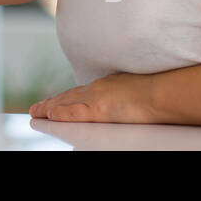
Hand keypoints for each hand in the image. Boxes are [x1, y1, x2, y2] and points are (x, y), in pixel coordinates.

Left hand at [28, 72, 159, 123]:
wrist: (164, 92)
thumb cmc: (158, 90)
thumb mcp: (136, 87)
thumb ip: (125, 93)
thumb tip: (127, 101)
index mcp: (107, 84)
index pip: (82, 92)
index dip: (66, 97)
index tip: (55, 101)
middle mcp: (98, 88)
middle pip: (70, 96)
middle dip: (52, 102)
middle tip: (36, 108)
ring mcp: (97, 98)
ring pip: (67, 104)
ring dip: (50, 108)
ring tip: (36, 113)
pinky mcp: (100, 109)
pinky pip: (76, 113)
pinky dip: (62, 114)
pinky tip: (50, 116)